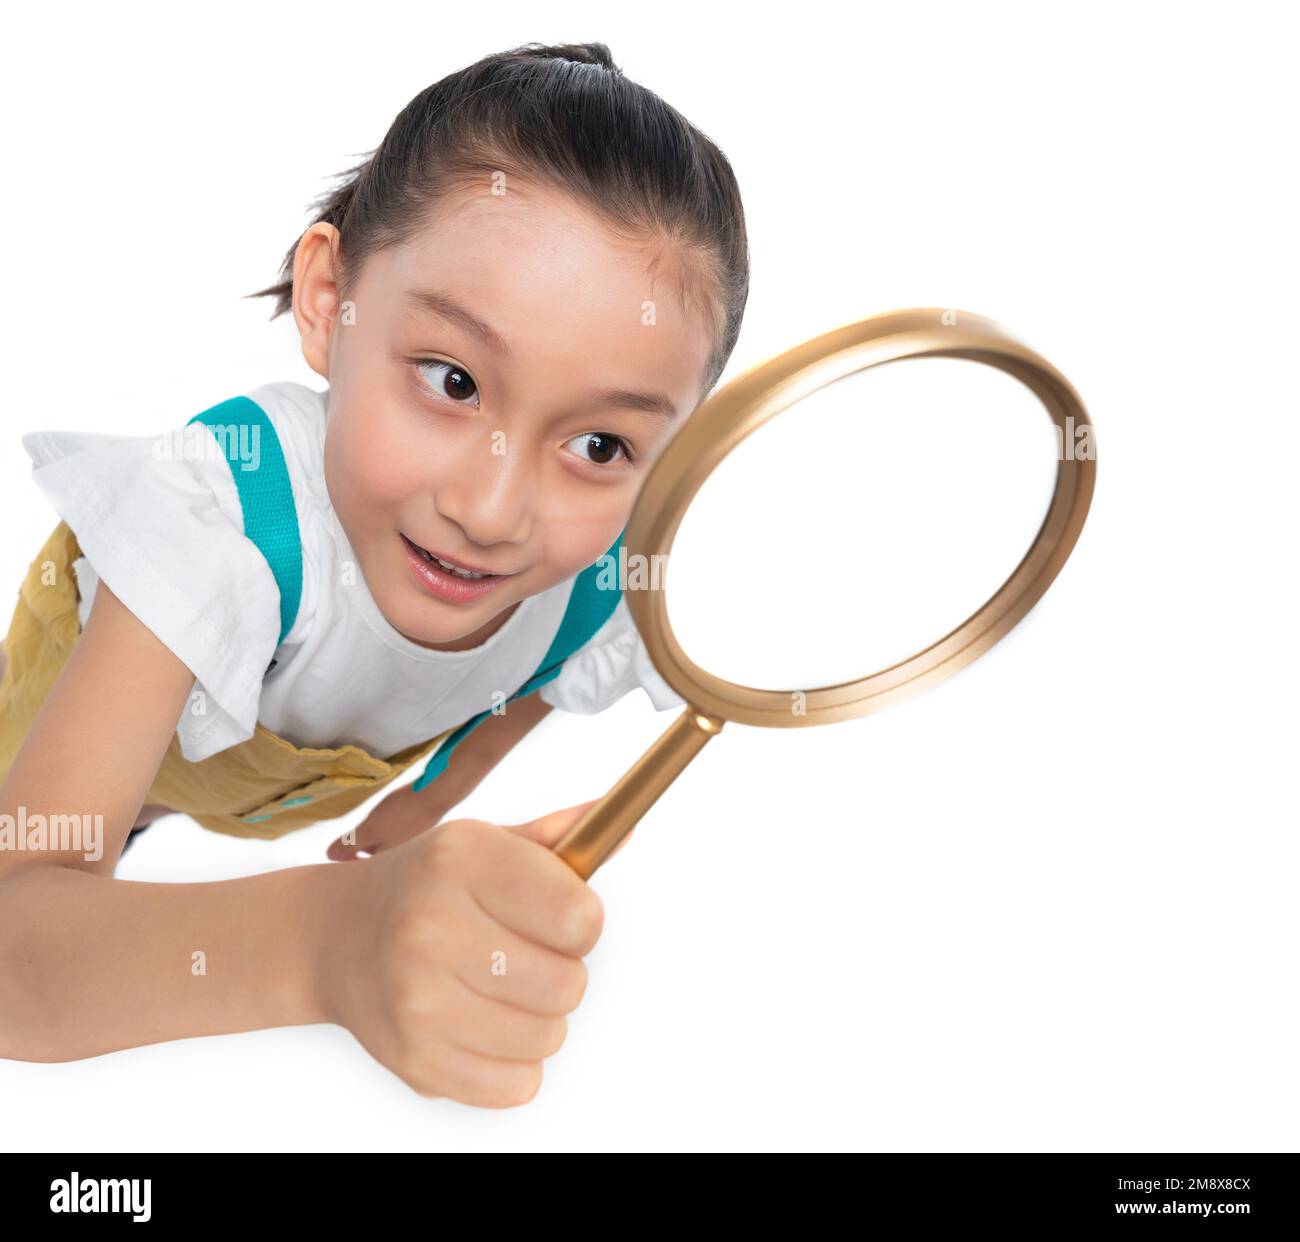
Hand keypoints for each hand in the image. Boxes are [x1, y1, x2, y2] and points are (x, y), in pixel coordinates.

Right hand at [317, 798, 604, 1106]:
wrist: (338, 937)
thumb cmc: (431, 886)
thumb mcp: (486, 844)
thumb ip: (559, 839)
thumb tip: (622, 825)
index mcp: (460, 858)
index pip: (578, 916)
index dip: (582, 922)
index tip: (558, 918)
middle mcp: (432, 926)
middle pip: (568, 983)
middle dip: (561, 972)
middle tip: (524, 956)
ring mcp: (418, 999)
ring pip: (548, 1037)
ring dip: (539, 1019)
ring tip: (498, 990)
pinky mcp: (415, 1061)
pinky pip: (520, 1085)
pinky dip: (515, 1064)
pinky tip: (481, 1025)